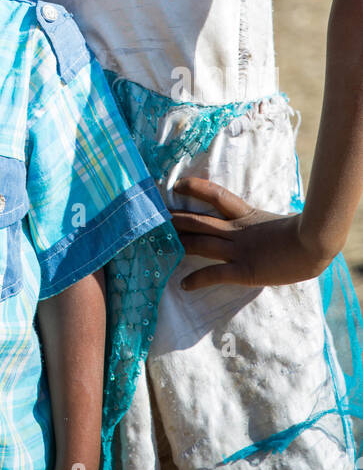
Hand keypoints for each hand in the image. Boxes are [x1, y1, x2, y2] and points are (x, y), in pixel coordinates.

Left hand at [170, 176, 330, 288]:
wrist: (316, 243)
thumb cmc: (305, 234)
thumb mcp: (278, 224)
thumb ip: (263, 225)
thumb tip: (260, 228)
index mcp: (247, 215)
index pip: (216, 194)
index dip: (195, 188)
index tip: (177, 185)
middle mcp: (238, 230)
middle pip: (200, 220)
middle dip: (176, 219)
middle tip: (153, 217)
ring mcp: (240, 249)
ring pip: (202, 243)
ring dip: (179, 244)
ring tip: (159, 245)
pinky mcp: (245, 269)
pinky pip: (215, 273)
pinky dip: (198, 279)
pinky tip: (184, 284)